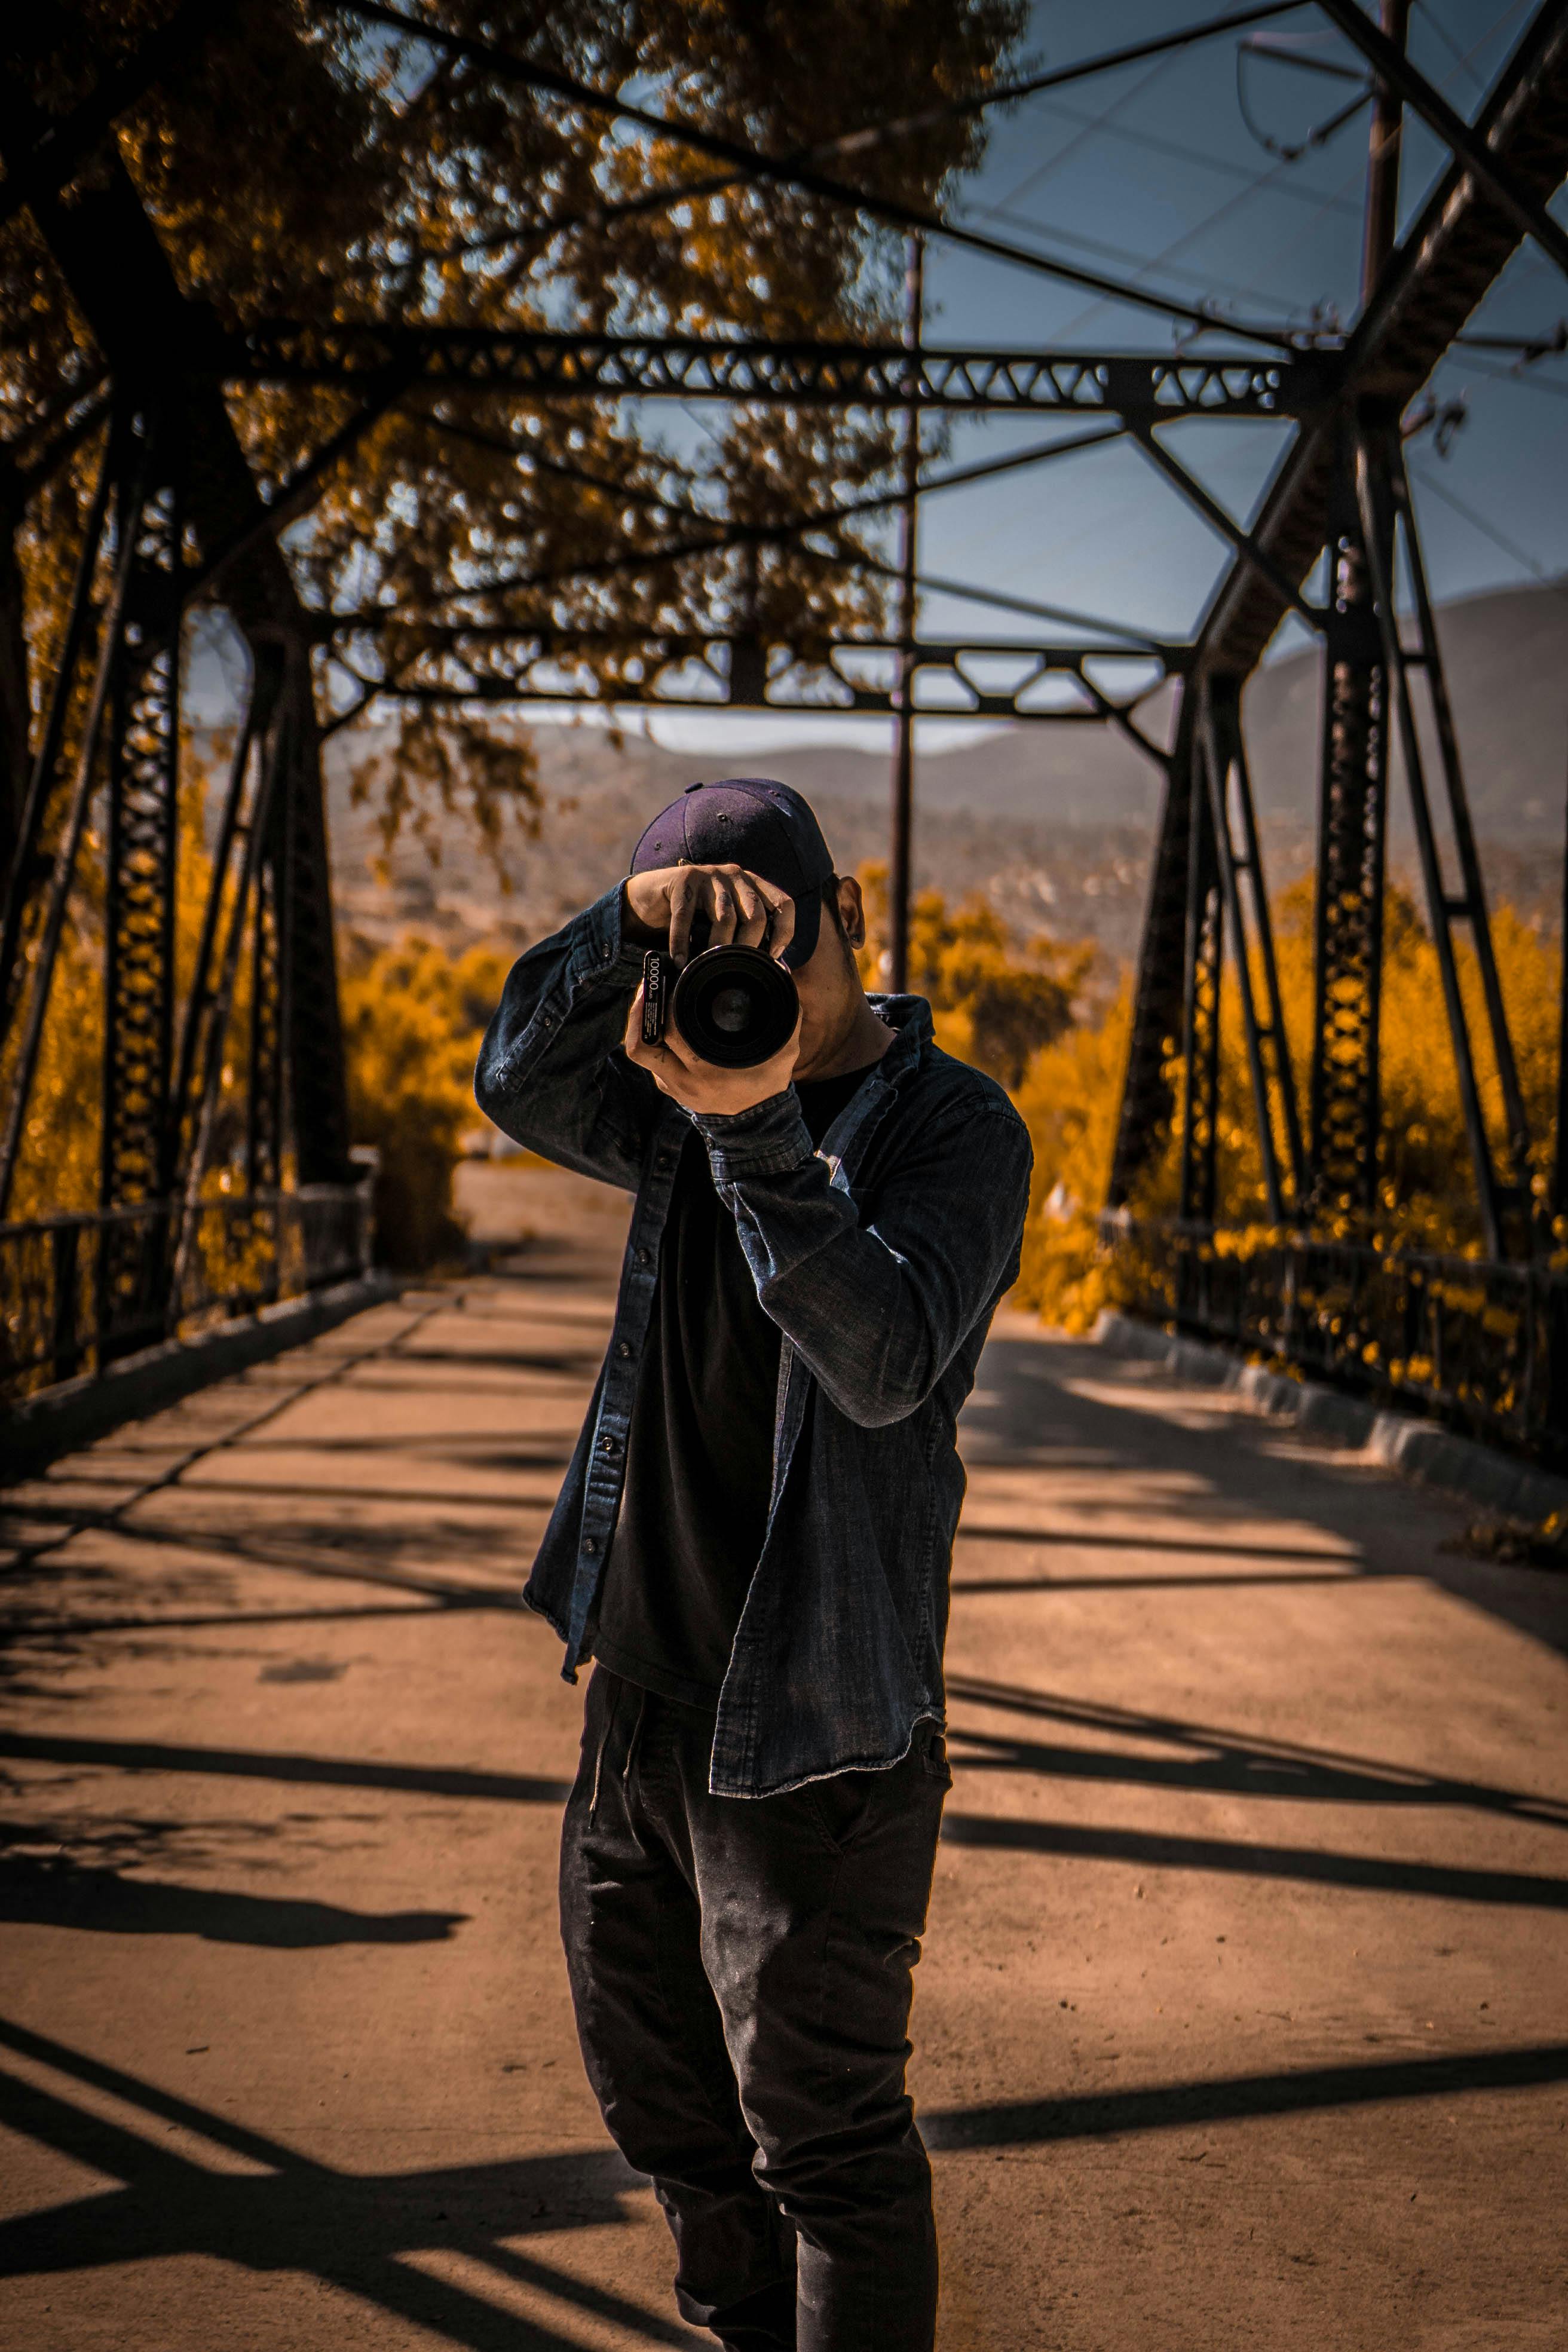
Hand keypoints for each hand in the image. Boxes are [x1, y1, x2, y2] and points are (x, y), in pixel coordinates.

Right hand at [622, 862, 795, 964]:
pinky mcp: (683, 880)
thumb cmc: (694, 915)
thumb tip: (767, 965)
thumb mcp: (725, 919)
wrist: (652, 896)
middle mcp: (735, 876)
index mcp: (752, 885)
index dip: (784, 931)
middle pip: (756, 914)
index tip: (772, 956)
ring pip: (725, 917)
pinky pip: (686, 916)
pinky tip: (680, 960)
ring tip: (708, 967)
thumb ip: (744, 931)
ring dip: (717, 947)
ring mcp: (709, 875)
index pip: (784, 903)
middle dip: (749, 946)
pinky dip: (682, 942)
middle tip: (735, 968)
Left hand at [623, 983, 802, 1116]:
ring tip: (646, 996)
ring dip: (639, 1023)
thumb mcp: (783, 1051)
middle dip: (642, 1008)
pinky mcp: (669, 1087)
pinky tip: (656, 1017)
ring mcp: (672, 1087)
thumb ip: (787, 1014)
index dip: (663, 1004)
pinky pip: (648, 1058)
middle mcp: (684, 1083)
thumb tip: (783, 971)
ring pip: (639, 1051)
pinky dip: (648, 1035)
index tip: (666, 981)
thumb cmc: (769, 1084)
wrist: (756, 1123)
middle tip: (648, 983)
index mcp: (708, 1072)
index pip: (670, 1033)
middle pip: (642, 1043)